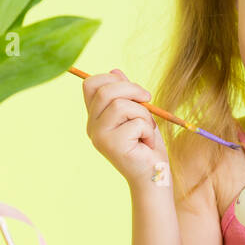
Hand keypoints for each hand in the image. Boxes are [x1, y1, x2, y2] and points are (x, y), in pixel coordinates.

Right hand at [81, 68, 168, 187]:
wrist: (153, 174)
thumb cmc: (146, 144)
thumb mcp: (138, 113)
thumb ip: (126, 94)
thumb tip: (115, 71)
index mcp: (95, 116)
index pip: (90, 84)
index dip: (113, 79)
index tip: (135, 91)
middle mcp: (92, 126)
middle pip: (105, 90)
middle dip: (133, 90)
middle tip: (148, 100)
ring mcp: (99, 136)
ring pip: (121, 105)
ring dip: (143, 114)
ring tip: (147, 130)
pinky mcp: (112, 146)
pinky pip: (135, 123)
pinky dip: (148, 130)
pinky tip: (146, 144)